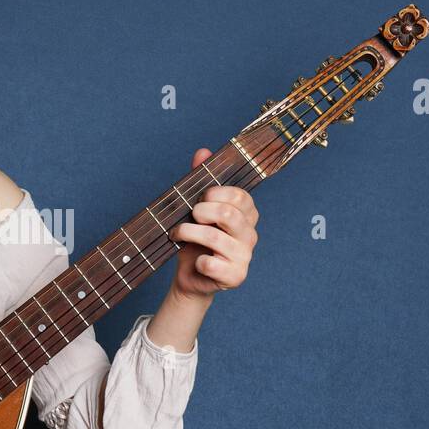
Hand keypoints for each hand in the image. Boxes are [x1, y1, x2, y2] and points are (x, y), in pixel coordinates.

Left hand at [168, 147, 258, 300]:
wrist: (191, 276)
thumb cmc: (195, 241)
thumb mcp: (195, 209)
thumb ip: (200, 181)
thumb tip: (203, 152)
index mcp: (246, 214)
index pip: (240, 196)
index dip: (215, 193)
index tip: (200, 199)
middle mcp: (250, 234)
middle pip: (228, 214)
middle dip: (200, 212)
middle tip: (190, 217)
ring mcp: (245, 256)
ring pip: (215, 238)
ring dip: (188, 234)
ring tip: (178, 235)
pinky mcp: (235, 276)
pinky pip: (212, 264)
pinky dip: (197, 262)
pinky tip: (195, 262)